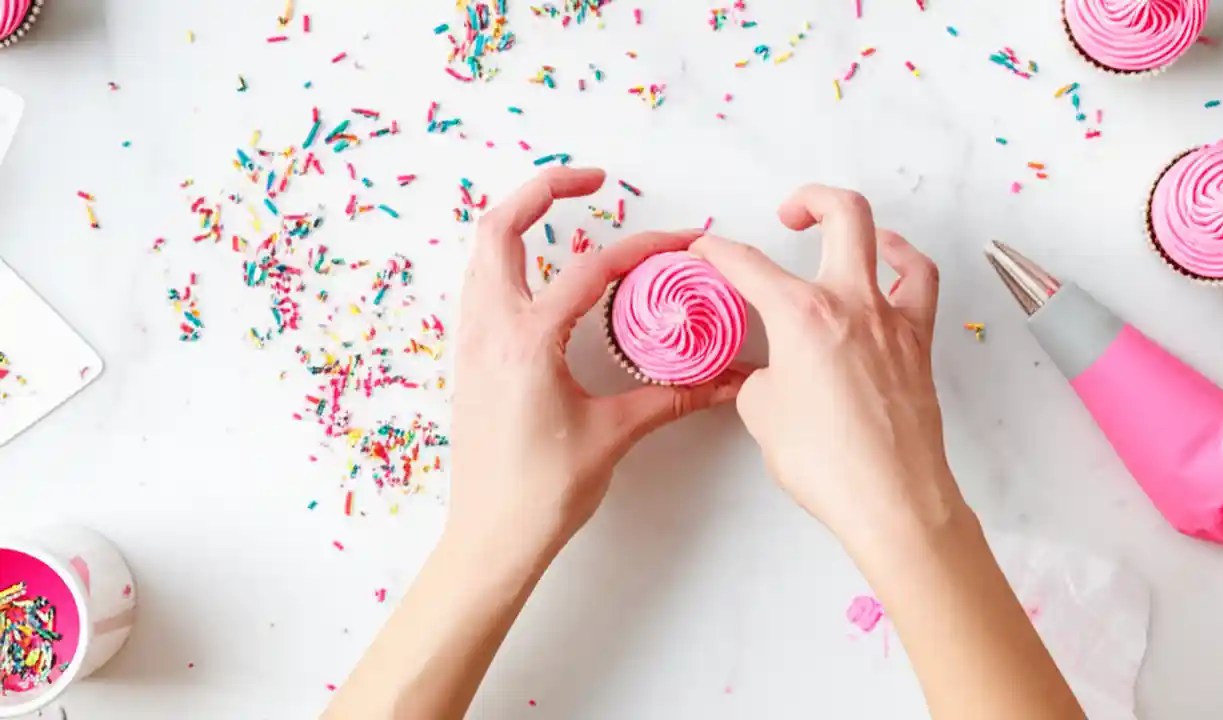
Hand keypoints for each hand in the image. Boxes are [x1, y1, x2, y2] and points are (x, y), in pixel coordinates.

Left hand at [450, 168, 746, 557]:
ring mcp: (470, 343)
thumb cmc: (542, 493)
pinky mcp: (468, 360)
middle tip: (593, 179)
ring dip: (519, 220)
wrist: (489, 538)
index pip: (592, 268)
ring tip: (568, 213)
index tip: (682, 243)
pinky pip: (480, 285)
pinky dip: (507, 259)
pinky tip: (543, 276)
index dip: (645, 247)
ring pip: (482, 252)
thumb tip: (725, 381)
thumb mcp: (613, 435)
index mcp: (527, 340)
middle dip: (545, 190)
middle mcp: (489, 329)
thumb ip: (671, 398)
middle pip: (500, 227)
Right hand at [692, 185, 962, 569]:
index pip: (748, 265)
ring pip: (889, 242)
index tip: (706, 250)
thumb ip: (760, 377)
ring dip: (861, 226)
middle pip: (841, 215)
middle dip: (808, 200)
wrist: (892, 499)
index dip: (718, 252)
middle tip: (786, 215)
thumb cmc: (825, 463)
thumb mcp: (763, 414)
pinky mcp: (919, 344)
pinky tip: (891, 267)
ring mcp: (892, 320)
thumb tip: (770, 370)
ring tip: (840, 232)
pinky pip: (920, 285)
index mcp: (801, 315)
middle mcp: (851, 303)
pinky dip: (906, 264)